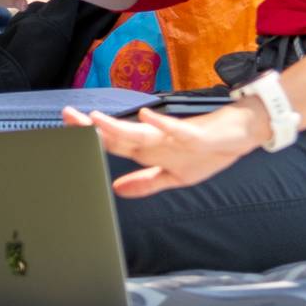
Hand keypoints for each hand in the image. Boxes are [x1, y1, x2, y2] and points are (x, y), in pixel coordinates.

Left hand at [70, 100, 266, 197]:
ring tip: (96, 119)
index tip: (65, 129)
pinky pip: (176, 129)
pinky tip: (145, 116)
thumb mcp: (174, 176)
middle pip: (120, 134)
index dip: (89, 137)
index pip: (113, 143)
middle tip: (67, 115)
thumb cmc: (206, 152)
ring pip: (141, 131)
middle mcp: (156, 139)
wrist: (240, 135)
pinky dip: (161, 124)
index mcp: (150, 149)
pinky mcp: (194, 133)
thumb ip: (146, 183)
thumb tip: (116, 190)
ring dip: (119, 126)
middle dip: (93, 127)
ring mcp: (173, 135)